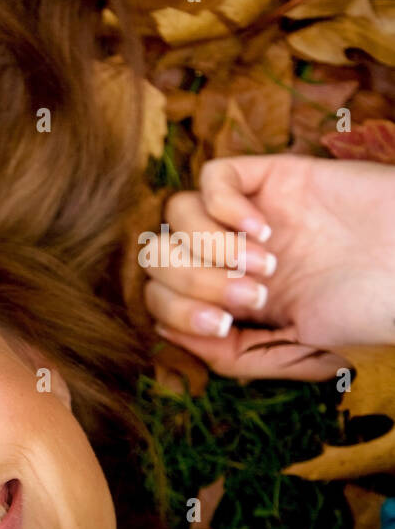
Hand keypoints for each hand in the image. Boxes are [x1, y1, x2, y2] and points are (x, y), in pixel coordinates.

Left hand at [144, 155, 394, 379]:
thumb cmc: (370, 314)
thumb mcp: (295, 350)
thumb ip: (230, 353)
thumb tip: (162, 331)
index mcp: (228, 294)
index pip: (158, 294)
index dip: (176, 311)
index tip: (224, 324)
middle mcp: (230, 251)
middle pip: (157, 254)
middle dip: (194, 282)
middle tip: (253, 295)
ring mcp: (249, 212)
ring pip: (176, 213)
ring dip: (210, 245)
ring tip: (267, 263)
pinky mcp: (276, 175)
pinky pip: (212, 175)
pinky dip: (224, 204)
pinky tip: (265, 229)